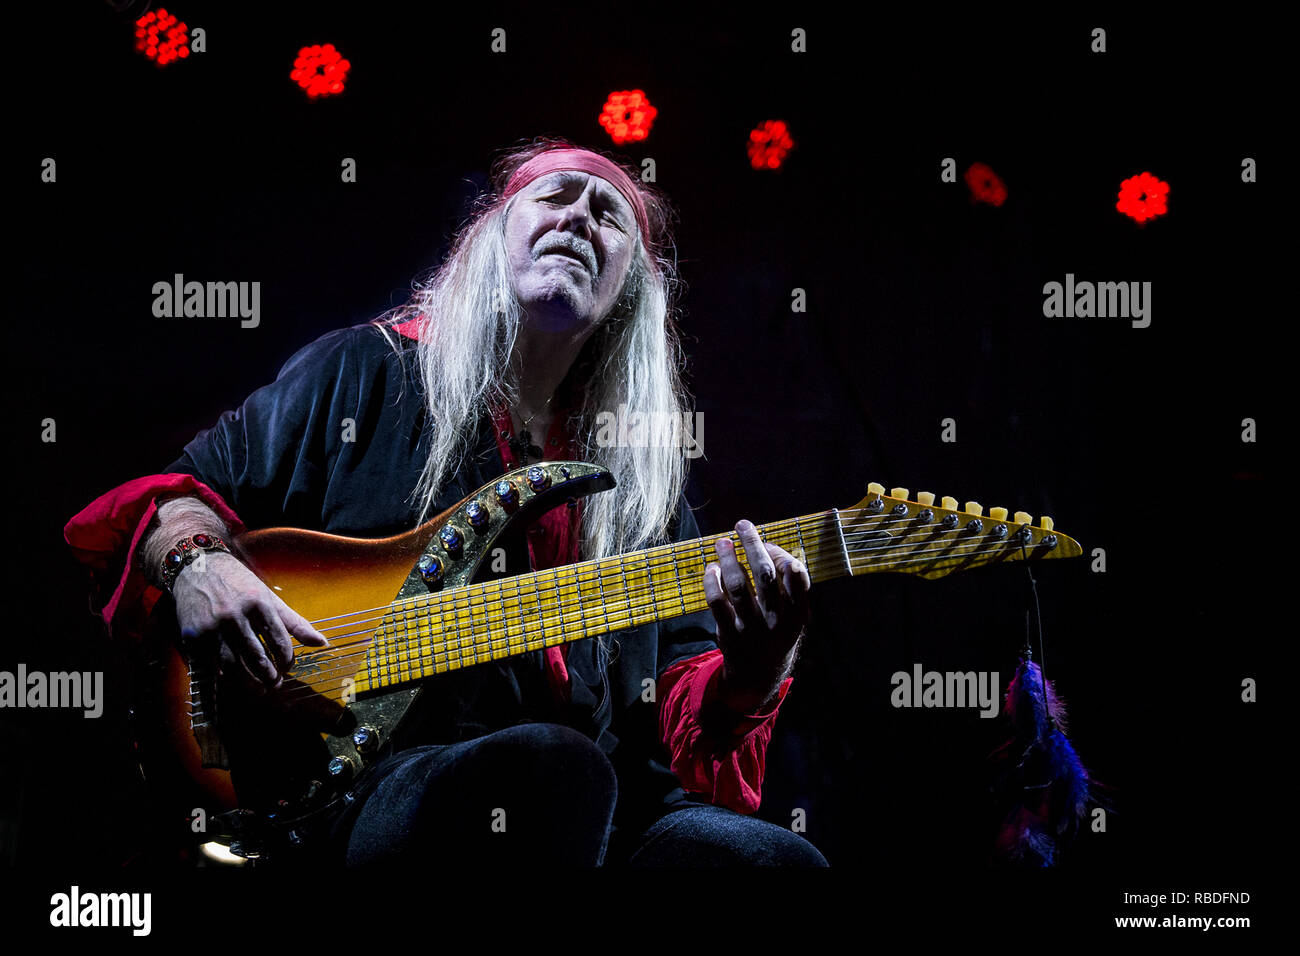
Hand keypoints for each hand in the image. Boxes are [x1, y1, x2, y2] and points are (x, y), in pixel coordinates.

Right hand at [173, 551, 328, 690]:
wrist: (197, 569)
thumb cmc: (239, 585)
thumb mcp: (269, 598)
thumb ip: (295, 622)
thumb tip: (322, 643)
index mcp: (258, 603)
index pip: (280, 641)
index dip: (287, 659)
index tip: (287, 666)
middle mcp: (235, 615)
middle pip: (257, 657)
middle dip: (270, 676)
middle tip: (275, 684)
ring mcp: (212, 627)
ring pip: (234, 665)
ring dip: (249, 683)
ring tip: (260, 689)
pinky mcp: (193, 636)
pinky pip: (212, 663)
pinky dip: (225, 676)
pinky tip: (235, 680)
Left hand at [702, 519, 810, 712]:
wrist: (759, 675)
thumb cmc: (776, 632)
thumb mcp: (793, 615)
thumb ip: (787, 585)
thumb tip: (766, 545)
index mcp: (797, 613)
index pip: (796, 577)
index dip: (783, 555)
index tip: (771, 543)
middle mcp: (776, 620)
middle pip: (765, 574)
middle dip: (753, 544)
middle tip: (742, 524)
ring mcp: (751, 628)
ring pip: (738, 586)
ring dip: (729, 559)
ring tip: (723, 542)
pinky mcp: (729, 634)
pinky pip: (717, 602)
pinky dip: (712, 582)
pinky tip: (712, 568)